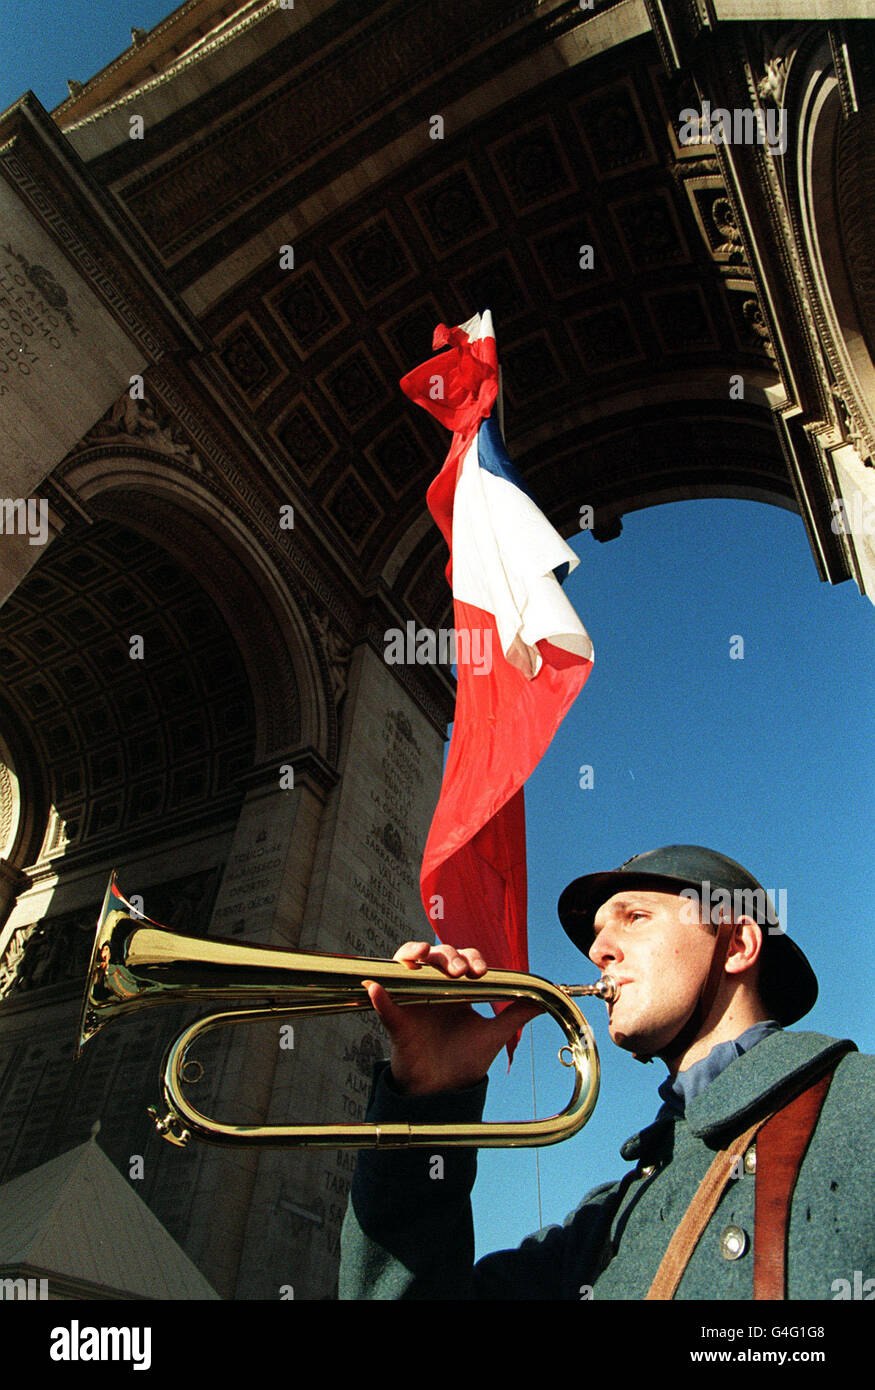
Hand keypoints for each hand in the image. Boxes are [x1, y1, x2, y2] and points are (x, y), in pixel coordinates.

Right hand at [364, 941, 540, 1095]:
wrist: (445, 1091)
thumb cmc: (465, 1060)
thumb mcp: (494, 1034)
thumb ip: (516, 1015)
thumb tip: (545, 1000)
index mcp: (457, 989)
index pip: (462, 958)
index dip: (470, 957)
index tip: (481, 972)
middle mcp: (434, 989)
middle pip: (437, 956)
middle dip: (448, 956)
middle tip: (459, 971)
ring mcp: (413, 1001)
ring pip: (407, 965)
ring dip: (413, 955)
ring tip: (422, 956)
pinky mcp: (397, 1021)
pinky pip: (385, 1005)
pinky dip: (380, 996)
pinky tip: (377, 987)